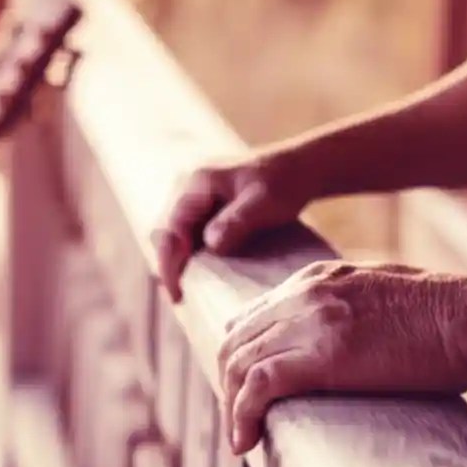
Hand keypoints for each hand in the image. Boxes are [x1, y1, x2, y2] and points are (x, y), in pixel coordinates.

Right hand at [154, 152, 314, 301]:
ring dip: (178, 263)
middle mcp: (189, 190)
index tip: (177, 292)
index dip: (169, 263)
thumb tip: (211, 245)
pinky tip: (199, 276)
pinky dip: (191, 257)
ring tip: (185, 292)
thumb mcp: (264, 201)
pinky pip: (189, 236)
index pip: (171, 228)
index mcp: (197, 183)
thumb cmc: (284, 182)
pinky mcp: (207, 210)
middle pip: (165, 233)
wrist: (300, 168)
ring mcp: (196, 200)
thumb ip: (237, 221)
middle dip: (169, 265)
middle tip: (178, 298)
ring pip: (175, 237)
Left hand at [218, 261, 466, 453]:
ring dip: (232, 407)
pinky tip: (245, 442)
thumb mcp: (384, 294)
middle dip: (228, 385)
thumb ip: (352, 307)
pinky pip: (259, 387)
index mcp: (316, 279)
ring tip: (240, 439)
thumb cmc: (447, 317)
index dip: (240, 357)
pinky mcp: (321, 356)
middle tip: (239, 421)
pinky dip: (242, 416)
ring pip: (239, 365)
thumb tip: (349, 341)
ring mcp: (309, 322)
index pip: (251, 316)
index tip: (244, 391)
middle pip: (235, 342)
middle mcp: (303, 295)